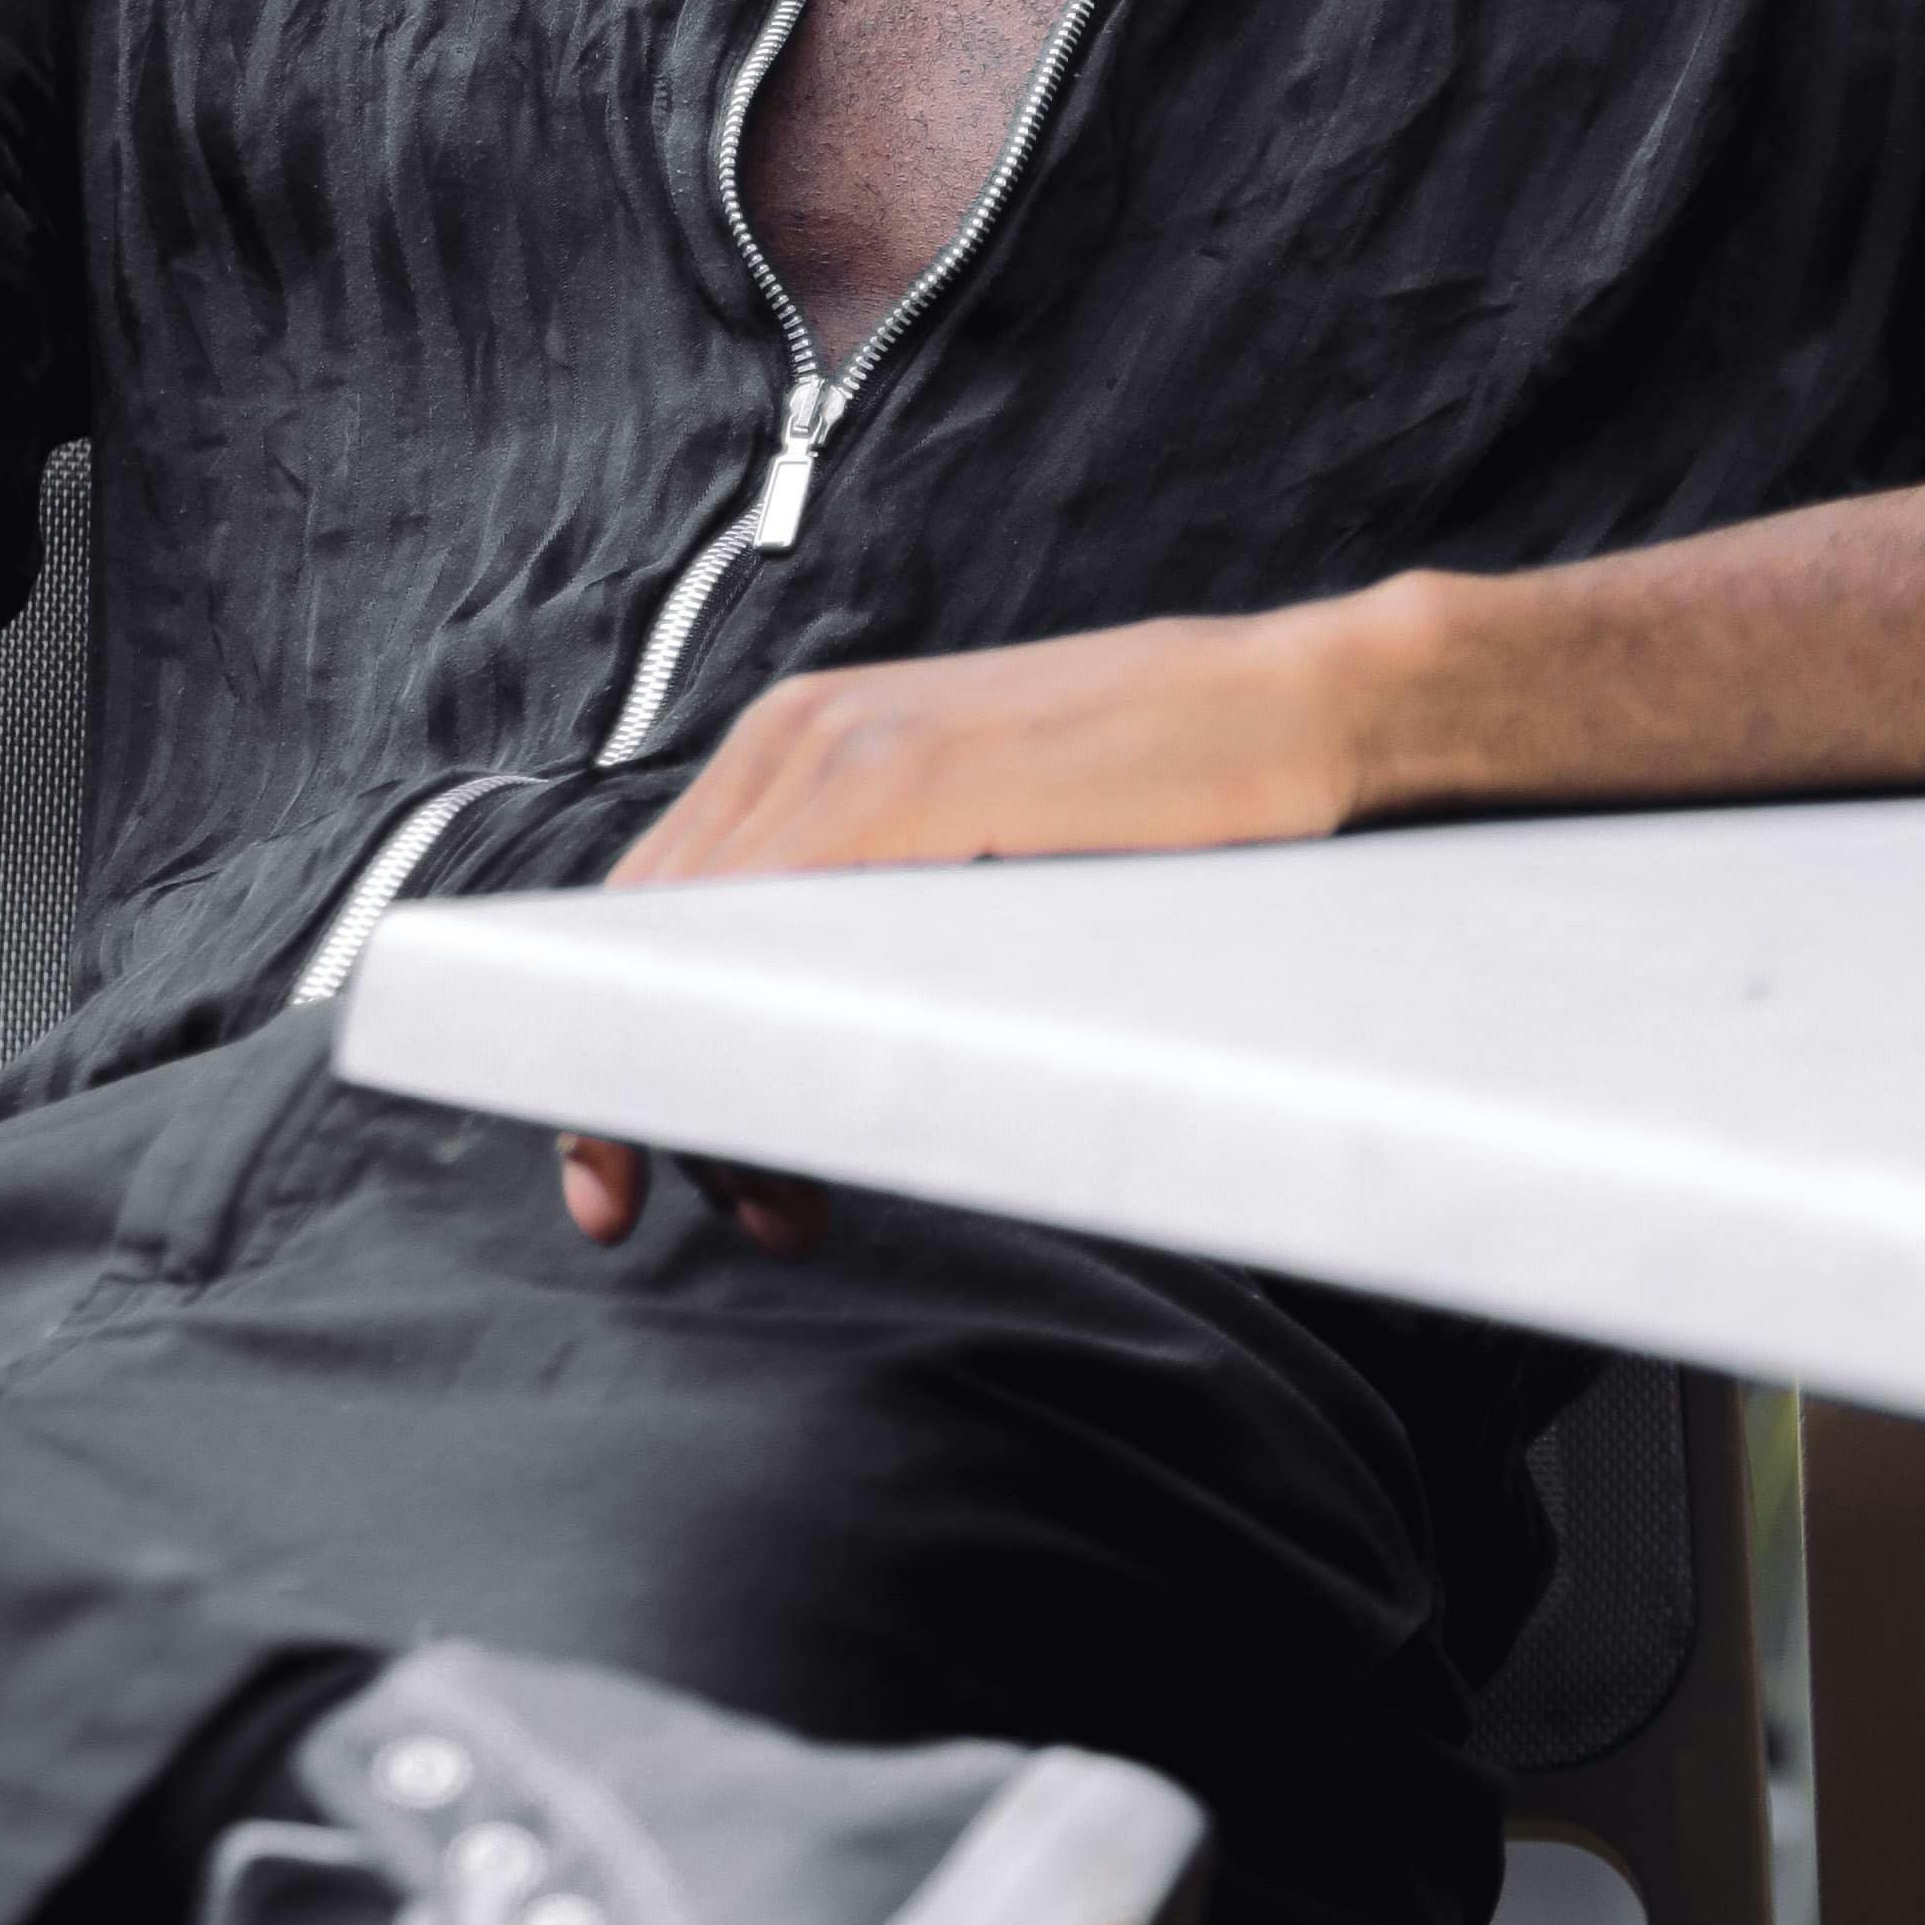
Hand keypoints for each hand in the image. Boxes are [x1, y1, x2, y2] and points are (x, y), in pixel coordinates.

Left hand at [552, 597, 1387, 1249]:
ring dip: (704, 1095)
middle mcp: (799, 731)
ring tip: (775, 1205)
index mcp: (805, 742)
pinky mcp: (908, 782)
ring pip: (690, 946)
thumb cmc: (1168, 801)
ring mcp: (845, 747)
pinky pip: (766, 917)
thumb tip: (815, 1054)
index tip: (625, 1168)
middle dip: (644, 1099)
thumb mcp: (985, 855)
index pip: (654, 910)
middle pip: (643, 938)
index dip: (618, 1042)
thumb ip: (885, 915)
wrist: (1306, 709)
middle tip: (703, 1214)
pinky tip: (779, 1118)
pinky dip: (742, 1023)